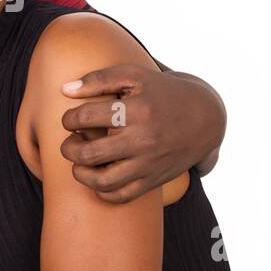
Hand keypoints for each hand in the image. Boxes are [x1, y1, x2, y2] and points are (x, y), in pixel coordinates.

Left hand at [59, 65, 224, 202]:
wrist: (205, 117)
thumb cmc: (162, 91)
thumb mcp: (134, 75)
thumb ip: (98, 79)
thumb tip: (65, 90)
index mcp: (135, 110)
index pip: (84, 118)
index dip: (69, 118)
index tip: (70, 119)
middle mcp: (142, 140)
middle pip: (88, 154)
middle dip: (69, 148)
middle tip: (72, 141)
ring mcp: (148, 163)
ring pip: (101, 181)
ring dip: (80, 173)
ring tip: (80, 162)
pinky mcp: (153, 180)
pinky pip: (120, 196)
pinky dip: (101, 190)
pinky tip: (98, 175)